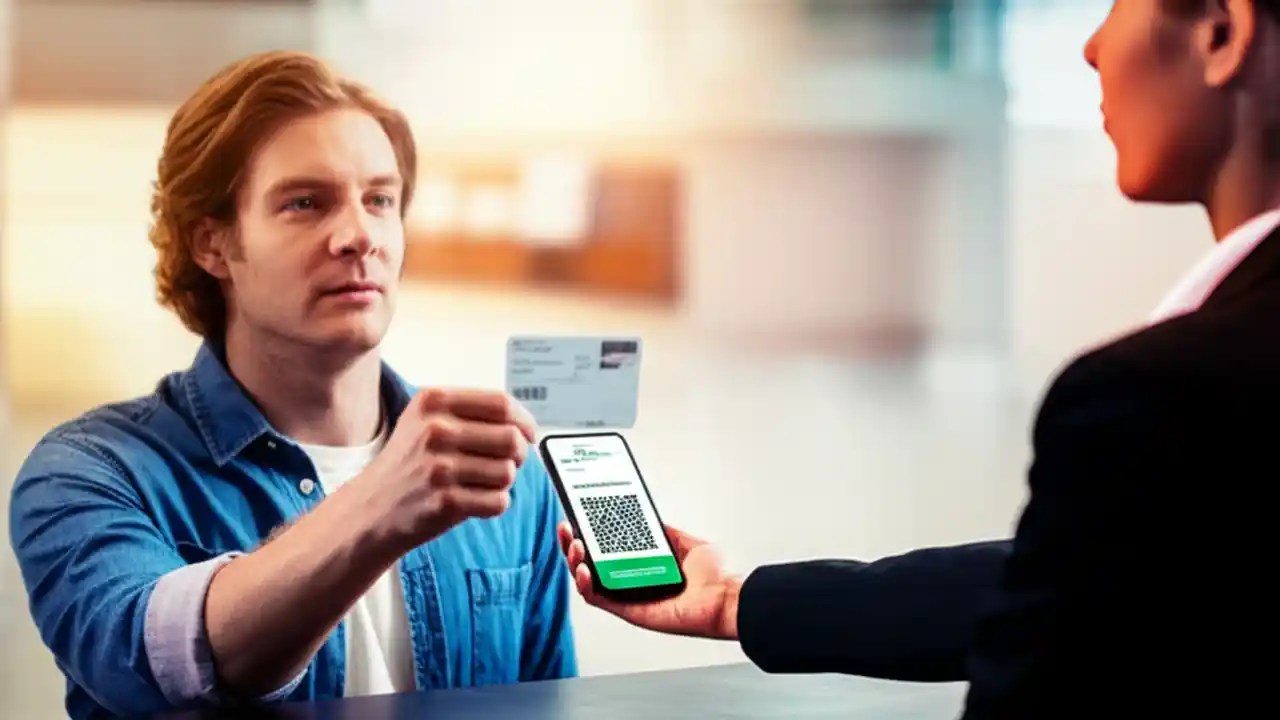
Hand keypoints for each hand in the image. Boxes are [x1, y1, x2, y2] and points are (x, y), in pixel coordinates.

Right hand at [356, 389, 536, 551]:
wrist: (371, 508)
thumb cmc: (410, 463)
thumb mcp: (426, 419)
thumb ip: (471, 411)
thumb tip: (526, 424)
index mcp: (433, 401)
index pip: (501, 403)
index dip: (524, 421)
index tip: (529, 434)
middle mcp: (435, 430)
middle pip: (511, 438)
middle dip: (519, 454)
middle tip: (506, 463)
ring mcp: (438, 467)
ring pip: (508, 472)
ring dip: (503, 481)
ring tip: (481, 483)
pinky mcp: (444, 502)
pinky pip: (499, 501)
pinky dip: (494, 504)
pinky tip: (474, 502)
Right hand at [558, 522, 741, 639]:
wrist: (726, 596)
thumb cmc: (713, 576)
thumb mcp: (685, 542)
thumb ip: (663, 531)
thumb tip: (647, 515)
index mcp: (641, 566)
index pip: (606, 551)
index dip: (589, 535)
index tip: (578, 517)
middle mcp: (631, 582)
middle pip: (591, 565)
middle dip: (574, 545)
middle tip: (567, 527)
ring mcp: (628, 597)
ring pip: (588, 582)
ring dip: (575, 562)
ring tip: (574, 544)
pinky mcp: (629, 611)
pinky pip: (599, 600)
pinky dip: (586, 585)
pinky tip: (582, 569)